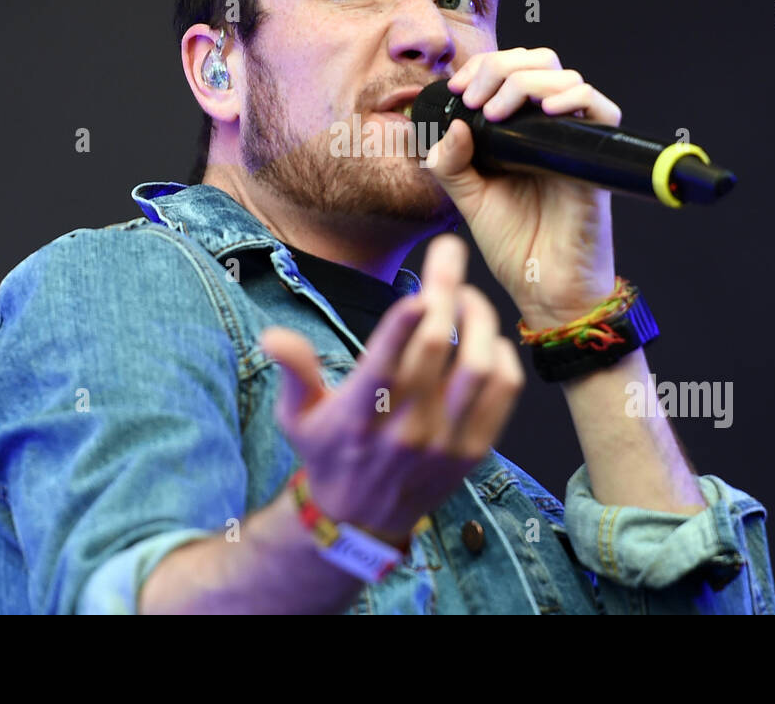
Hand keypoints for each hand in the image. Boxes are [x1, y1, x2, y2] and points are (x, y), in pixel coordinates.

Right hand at [260, 234, 524, 545]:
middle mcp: (404, 429)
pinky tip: (488, 338)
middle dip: (444, 291)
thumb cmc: (329, 452)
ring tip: (468, 295)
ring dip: (478, 320)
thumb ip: (294, 371)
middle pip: (434, 348)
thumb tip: (273, 336)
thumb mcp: (297, 415)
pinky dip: (502, 357)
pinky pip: (502, 393)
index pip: (383, 365)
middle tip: (447, 254)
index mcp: (358, 415)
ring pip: (476, 368)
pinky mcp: (474, 451)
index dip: (402, 326)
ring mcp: (444, 441)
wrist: (361, 519)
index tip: (416, 291)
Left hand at [422, 47, 622, 329]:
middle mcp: (549, 129)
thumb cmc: (515, 245)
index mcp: (519, 131)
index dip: (486, 66)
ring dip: (526, 82)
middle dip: (502, 66)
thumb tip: (449, 126)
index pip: (513, 71)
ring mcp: (574, 141)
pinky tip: (546, 110)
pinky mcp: (595, 160)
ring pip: (566, 78)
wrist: (544, 288)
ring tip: (495, 111)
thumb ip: (451, 164)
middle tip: (474, 96)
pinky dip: (575, 98)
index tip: (457, 88)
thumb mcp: (468, 199)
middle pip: (541, 62)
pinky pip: (601, 111)